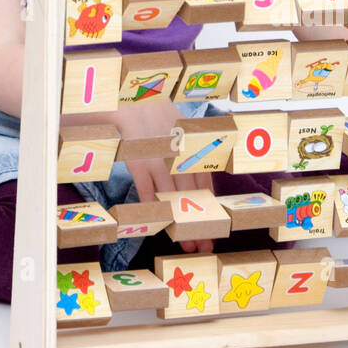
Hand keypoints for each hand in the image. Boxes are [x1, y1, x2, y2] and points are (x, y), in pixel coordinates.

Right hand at [113, 97, 215, 254]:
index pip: (205, 184)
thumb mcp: (182, 129)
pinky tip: (159, 224)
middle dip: (197, 223)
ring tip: (185, 244)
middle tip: (202, 246)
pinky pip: (146, 190)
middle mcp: (178, 157)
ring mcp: (158, 161)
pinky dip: (152, 207)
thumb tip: (203, 179)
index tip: (213, 228)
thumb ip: (192, 152)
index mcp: (192, 149)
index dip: (209, 208)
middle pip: (191, 196)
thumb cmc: (160, 114)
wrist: (134, 101)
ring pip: (171, 198)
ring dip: (179, 223)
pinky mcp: (138, 163)